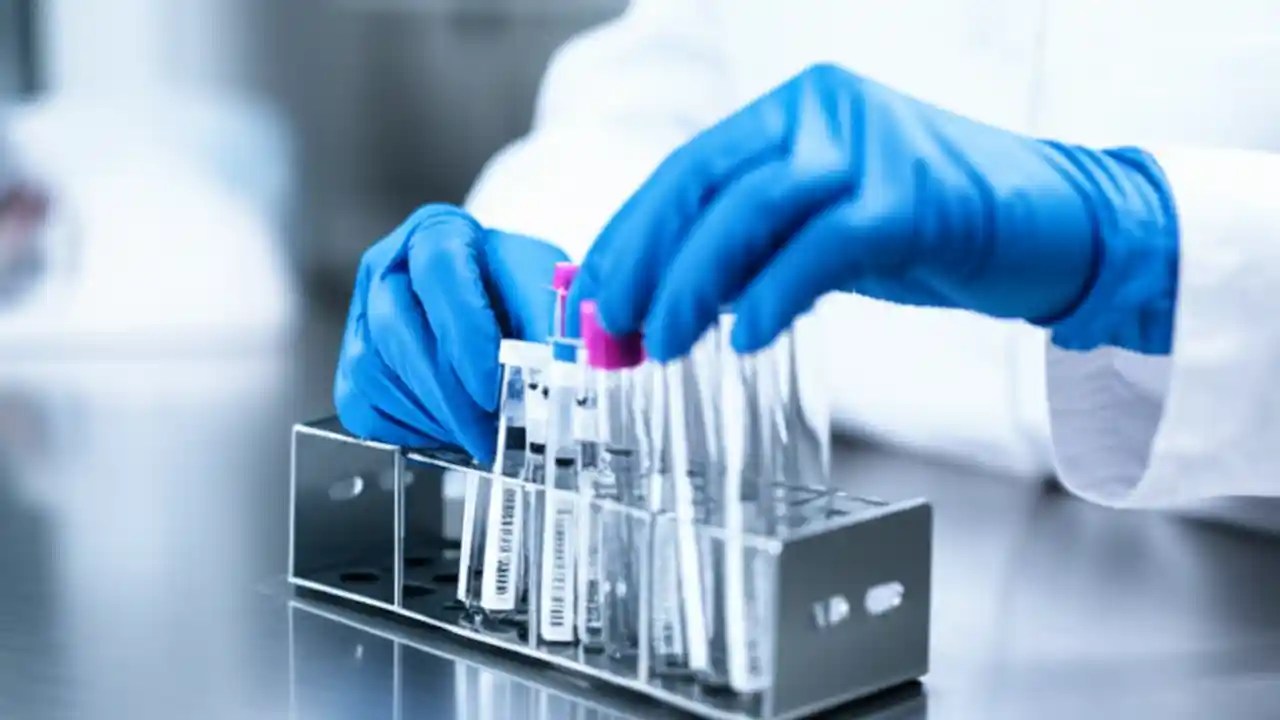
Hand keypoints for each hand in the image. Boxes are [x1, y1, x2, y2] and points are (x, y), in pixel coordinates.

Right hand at [334, 204, 566, 460]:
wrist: (501, 311)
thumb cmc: (521, 294)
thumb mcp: (548, 292)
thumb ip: (549, 323)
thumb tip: (557, 371)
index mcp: (436, 233)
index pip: (439, 270)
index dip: (464, 334)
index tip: (491, 389)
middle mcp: (387, 269)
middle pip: (396, 326)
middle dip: (447, 393)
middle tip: (489, 435)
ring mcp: (361, 317)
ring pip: (374, 371)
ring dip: (431, 416)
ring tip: (478, 437)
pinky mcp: (352, 365)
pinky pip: (363, 407)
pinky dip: (407, 430)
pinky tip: (449, 433)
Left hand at [572, 64, 1177, 359]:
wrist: (1057, 226)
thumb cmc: (932, 231)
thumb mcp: (824, 230)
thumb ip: (754, 248)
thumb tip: (666, 298)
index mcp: (794, 114)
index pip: (688, 168)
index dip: (632, 232)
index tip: (594, 291)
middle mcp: (823, 113)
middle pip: (704, 185)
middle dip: (646, 261)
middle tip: (613, 326)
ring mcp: (869, 147)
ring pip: (750, 211)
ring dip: (693, 283)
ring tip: (663, 343)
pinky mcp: (911, 196)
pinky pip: (819, 248)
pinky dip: (771, 294)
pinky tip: (743, 337)